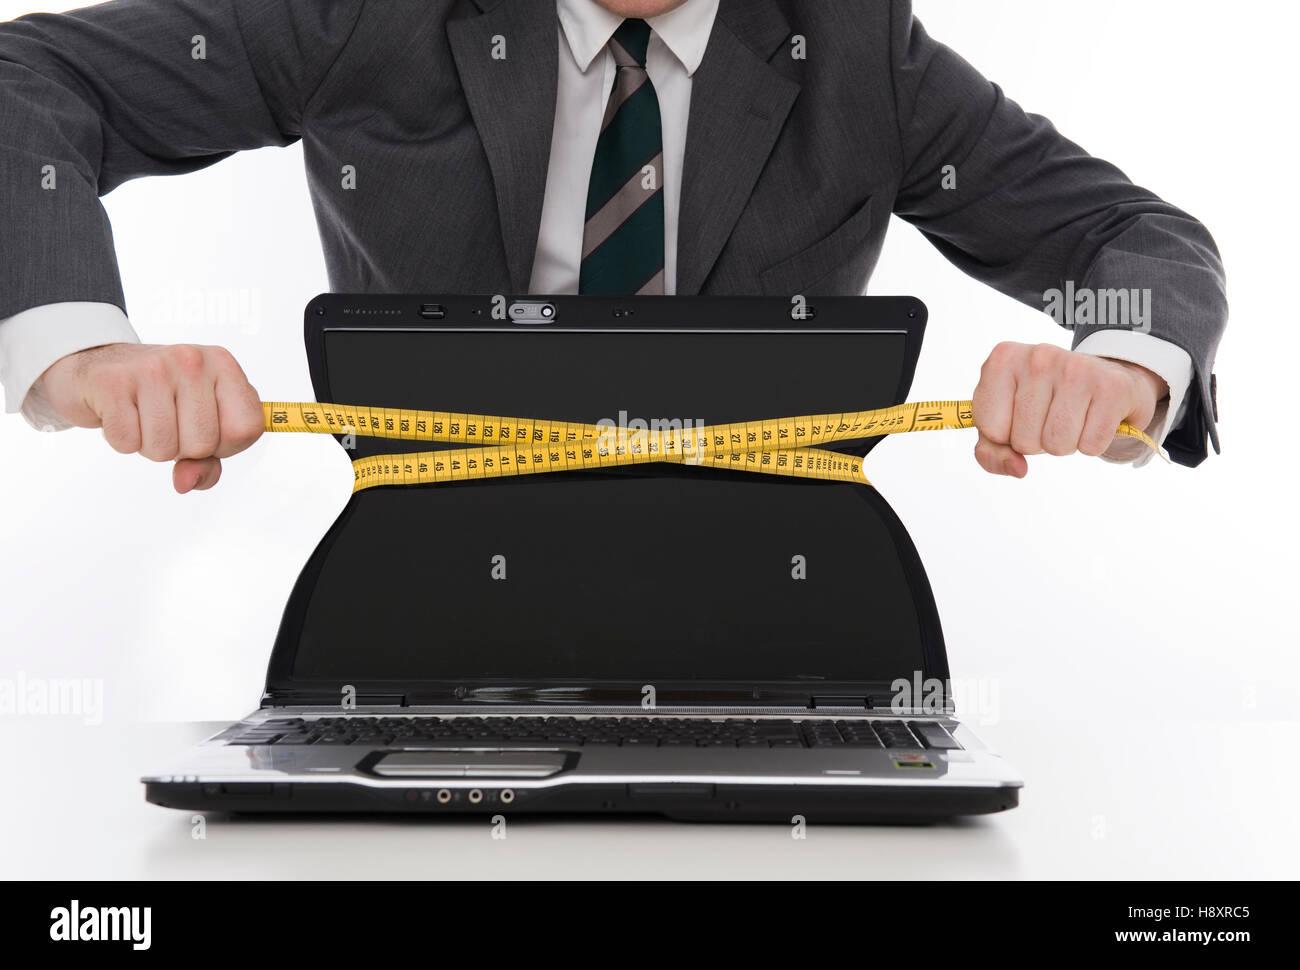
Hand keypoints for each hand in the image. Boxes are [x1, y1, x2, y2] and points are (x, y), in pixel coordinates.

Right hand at [40, 343, 263, 492]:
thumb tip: (185, 483)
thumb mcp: (197, 425)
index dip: (226, 446)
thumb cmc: (159, 400)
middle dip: (183, 449)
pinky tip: (121, 414)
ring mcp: (153, 367)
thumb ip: (206, 463)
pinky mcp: (113, 382)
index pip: (247, 428)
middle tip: (166, 422)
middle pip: (204, 444)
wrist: (97, 365)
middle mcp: (192, 360)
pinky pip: (128, 443)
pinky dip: (122, 441)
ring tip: (143, 418)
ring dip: (150, 446)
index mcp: (223, 365)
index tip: (207, 431)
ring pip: (164, 448)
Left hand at [971, 342, 1167, 477]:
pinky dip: (1092, 444)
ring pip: (1057, 444)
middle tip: (1051, 419)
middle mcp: (1038, 356)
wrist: (1104, 385)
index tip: (1019, 417)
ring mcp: (1077, 367)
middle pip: (1023, 441)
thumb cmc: (1044, 406)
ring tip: (1071, 419)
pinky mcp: (1113, 386)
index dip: (1005, 437)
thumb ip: (990, 453)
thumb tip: (1018, 468)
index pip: (990, 429)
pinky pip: (1091, 446)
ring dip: (1064, 445)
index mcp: (1003, 360)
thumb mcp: (1004, 424)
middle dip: (1037, 442)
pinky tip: (1094, 419)